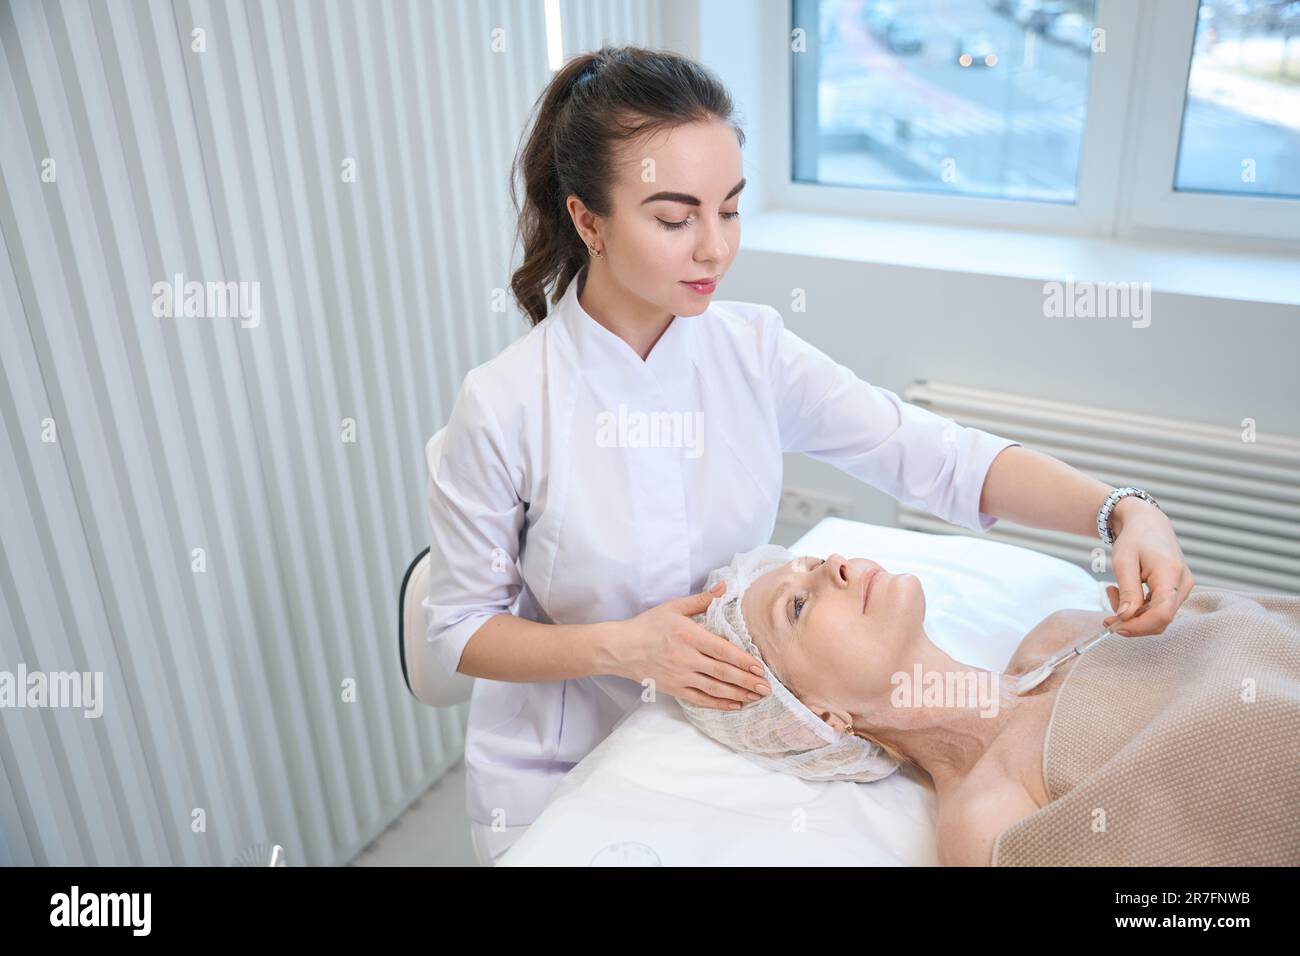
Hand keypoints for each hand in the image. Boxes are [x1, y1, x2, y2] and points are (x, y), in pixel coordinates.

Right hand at [607, 582, 771, 709]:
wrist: (620, 648)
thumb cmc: (648, 625)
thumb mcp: (674, 607)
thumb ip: (702, 600)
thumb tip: (725, 586)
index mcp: (689, 635)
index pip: (722, 650)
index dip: (743, 661)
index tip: (760, 668)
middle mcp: (686, 658)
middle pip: (723, 672)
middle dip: (747, 682)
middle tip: (766, 688)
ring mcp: (680, 676)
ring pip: (715, 689)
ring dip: (738, 694)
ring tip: (756, 697)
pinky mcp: (674, 689)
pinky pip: (701, 700)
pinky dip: (719, 704)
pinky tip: (735, 705)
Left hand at [1102, 497, 1195, 636]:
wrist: (1148, 523)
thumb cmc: (1134, 538)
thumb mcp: (1123, 562)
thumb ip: (1128, 591)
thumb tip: (1126, 618)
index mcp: (1171, 573)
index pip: (1162, 614)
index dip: (1139, 626)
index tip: (1114, 626)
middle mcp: (1183, 583)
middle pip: (1161, 619)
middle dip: (1132, 621)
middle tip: (1107, 610)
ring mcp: (1183, 588)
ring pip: (1158, 616)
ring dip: (1132, 613)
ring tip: (1113, 591)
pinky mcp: (1177, 590)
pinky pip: (1158, 609)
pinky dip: (1138, 608)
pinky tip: (1122, 592)